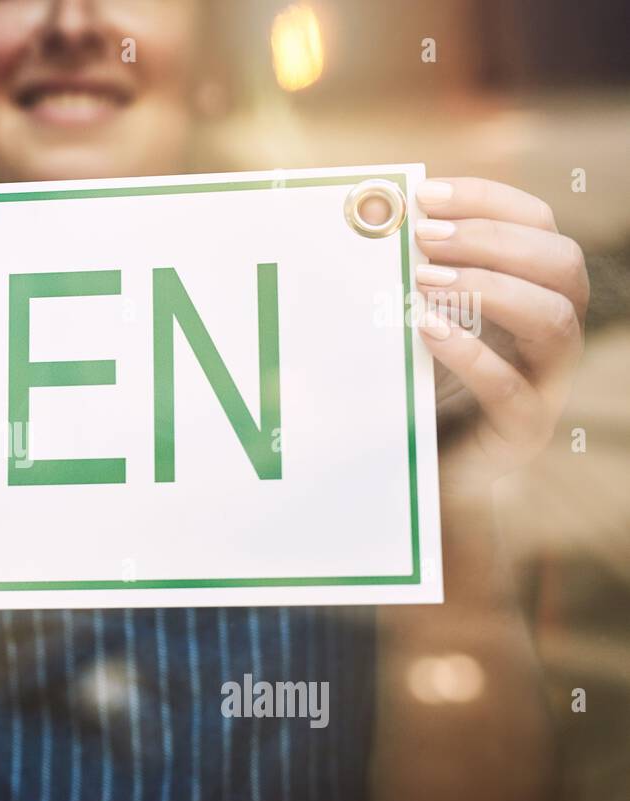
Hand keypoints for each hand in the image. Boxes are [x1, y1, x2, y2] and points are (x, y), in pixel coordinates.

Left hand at [413, 177, 586, 490]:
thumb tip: (375, 213)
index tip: (427, 195)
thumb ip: (412, 273)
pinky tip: (428, 330)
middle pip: (560, 264)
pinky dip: (473, 354)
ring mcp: (546, 382)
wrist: (416, 469)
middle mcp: (552, 331)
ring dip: (489, 289)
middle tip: (424, 237)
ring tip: (425, 280)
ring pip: (554, 320)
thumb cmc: (417, 383)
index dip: (489, 202)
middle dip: (492, 240)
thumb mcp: (417, 319)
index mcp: (535, 290)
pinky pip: (512, 388)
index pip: (538, 226)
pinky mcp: (522, 429)